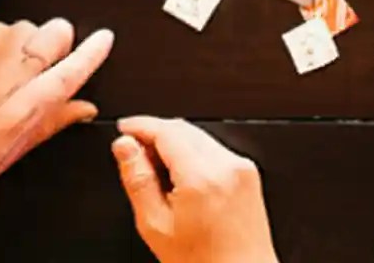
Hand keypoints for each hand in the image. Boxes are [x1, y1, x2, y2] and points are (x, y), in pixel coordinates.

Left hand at [0, 18, 113, 262]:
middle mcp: (1, 82)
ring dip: (32, 40)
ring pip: (27, 26)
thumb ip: (54, 122)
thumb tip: (86, 108)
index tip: (104, 39)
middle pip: (52, 35)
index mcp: (20, 112)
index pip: (68, 72)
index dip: (91, 53)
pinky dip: (7, 39)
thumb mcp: (17, 152)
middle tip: (52, 63)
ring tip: (19, 67)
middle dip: (60, 43)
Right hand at [112, 116, 277, 262]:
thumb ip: (138, 180)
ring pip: (200, 137)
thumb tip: (125, 147)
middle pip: (184, 128)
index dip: (141, 125)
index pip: (166, 131)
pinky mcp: (248, 173)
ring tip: (156, 171)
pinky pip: (214, 150)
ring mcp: (241, 167)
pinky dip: (193, 153)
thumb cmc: (203, 261)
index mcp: (202, 177)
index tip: (125, 127)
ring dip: (175, 142)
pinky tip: (180, 177)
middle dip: (156, 132)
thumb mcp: (156, 225)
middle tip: (133, 150)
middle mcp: (226, 166)